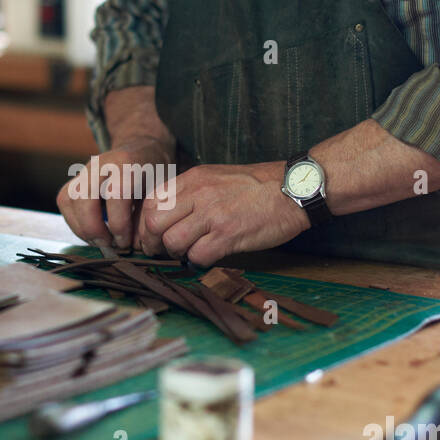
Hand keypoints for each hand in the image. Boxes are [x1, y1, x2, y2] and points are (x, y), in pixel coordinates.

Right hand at [57, 137, 174, 250]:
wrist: (143, 150)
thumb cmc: (155, 177)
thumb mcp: (159, 193)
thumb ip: (146, 217)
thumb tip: (134, 245)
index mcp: (127, 163)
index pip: (116, 194)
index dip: (119, 224)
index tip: (126, 241)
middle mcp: (101, 162)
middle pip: (83, 197)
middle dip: (94, 229)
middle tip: (109, 245)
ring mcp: (85, 168)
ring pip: (68, 199)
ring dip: (81, 228)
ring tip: (100, 240)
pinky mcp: (74, 178)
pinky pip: (64, 202)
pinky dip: (74, 222)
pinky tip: (92, 232)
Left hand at [135, 161, 311, 265]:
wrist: (293, 188)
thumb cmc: (257, 186)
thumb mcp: (217, 177)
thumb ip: (192, 192)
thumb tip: (170, 215)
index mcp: (194, 178)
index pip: (151, 202)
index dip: (146, 224)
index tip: (153, 235)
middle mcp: (199, 194)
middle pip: (154, 223)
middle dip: (153, 243)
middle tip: (163, 251)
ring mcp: (213, 214)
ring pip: (173, 242)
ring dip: (177, 253)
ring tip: (189, 252)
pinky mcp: (229, 235)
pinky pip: (197, 256)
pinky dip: (198, 262)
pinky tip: (208, 256)